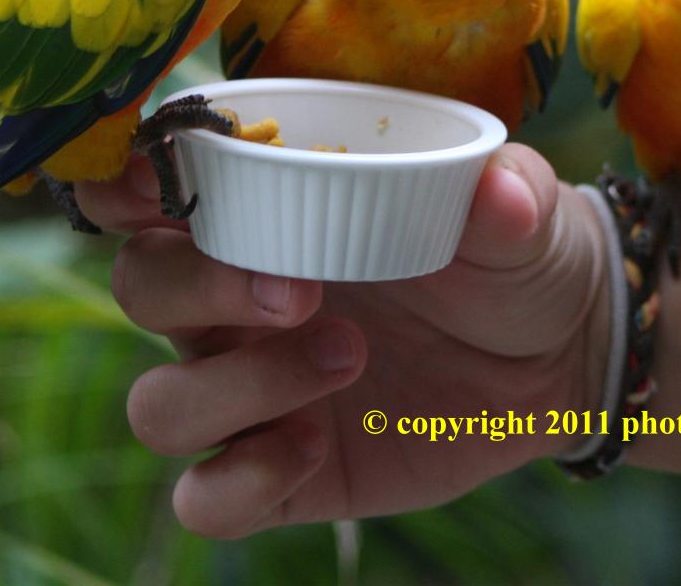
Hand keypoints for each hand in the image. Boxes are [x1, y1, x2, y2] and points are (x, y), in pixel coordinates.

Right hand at [75, 144, 612, 537]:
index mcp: (255, 210)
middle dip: (199, 285)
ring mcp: (248, 389)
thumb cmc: (507, 252)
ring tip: (347, 355)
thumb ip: (502, 194)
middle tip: (302, 290)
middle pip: (139, 286)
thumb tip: (499, 193)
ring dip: (236, 387)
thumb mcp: (517, 212)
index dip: (122, 182)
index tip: (155, 179)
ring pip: (159, 405)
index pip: (143, 188)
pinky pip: (207, 499)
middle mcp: (228, 299)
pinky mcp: (280, 471)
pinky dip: (245, 479)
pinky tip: (318, 444)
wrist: (558, 352)